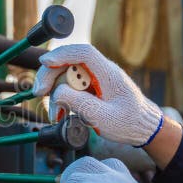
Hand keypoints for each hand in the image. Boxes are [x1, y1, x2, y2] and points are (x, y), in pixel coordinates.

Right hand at [32, 44, 162, 146]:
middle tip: (39, 93)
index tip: (45, 62)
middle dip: (50, 76)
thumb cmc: (129, 123)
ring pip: (66, 76)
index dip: (62, 54)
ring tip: (55, 115)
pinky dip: (62, 99)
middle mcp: (100, 71)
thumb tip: (56, 92)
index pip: (84, 53)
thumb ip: (79, 103)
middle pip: (69, 62)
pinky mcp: (91, 88)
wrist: (143, 129)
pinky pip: (71, 87)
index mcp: (108, 74)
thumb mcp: (103, 117)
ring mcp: (95, 79)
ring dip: (55, 93)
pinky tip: (60, 114)